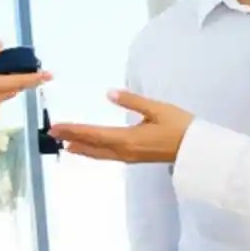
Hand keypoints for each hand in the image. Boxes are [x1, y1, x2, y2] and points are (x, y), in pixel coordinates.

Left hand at [47, 90, 193, 162]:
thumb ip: (132, 101)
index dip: (73, 130)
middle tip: (52, 133)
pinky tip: (91, 149)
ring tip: (65, 143)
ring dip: (82, 147)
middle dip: (72, 138)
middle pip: (92, 146)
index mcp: (127, 139)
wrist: (197, 150)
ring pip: (99, 153)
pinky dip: (94, 152)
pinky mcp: (135, 157)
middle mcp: (124, 151)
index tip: (56, 126)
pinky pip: (108, 155)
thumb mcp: (156, 108)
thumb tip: (109, 93)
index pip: (94, 134)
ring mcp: (130, 156)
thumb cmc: (180, 125)